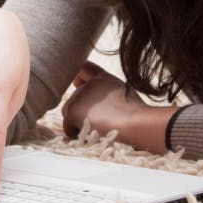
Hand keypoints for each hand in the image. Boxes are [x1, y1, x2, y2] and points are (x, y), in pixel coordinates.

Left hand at [61, 61, 177, 153]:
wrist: (134, 123)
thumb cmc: (134, 115)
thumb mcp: (125, 95)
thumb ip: (108, 93)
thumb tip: (97, 102)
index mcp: (103, 78)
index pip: (85, 68)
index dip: (80, 76)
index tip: (77, 83)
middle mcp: (88, 84)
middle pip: (75, 97)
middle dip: (81, 109)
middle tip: (96, 120)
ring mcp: (79, 96)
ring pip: (68, 111)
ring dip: (77, 121)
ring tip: (95, 128)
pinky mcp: (72, 111)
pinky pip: (67, 126)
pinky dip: (75, 133)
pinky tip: (88, 135)